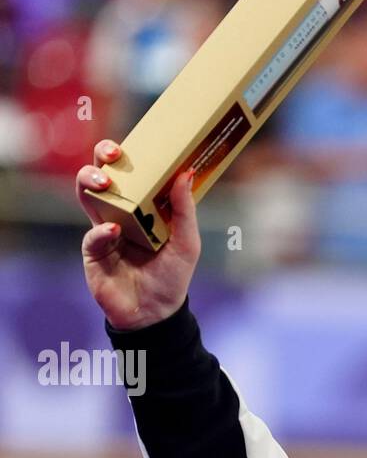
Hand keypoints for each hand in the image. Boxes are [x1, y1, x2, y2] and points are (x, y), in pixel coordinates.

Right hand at [77, 140, 201, 329]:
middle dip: (102, 160)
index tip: (131, 144)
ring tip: (105, 183)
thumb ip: (184, 209)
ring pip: (87, 196)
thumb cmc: (172, 276)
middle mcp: (120, 213)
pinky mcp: (94, 252)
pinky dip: (101, 232)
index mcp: (142, 207)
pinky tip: (113, 231)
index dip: (126, 154)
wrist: (155, 313)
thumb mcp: (186, 242)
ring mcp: (103, 230)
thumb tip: (187, 172)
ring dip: (91, 184)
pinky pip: (92, 235)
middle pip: (102, 175)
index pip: (130, 172)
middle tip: (112, 155)